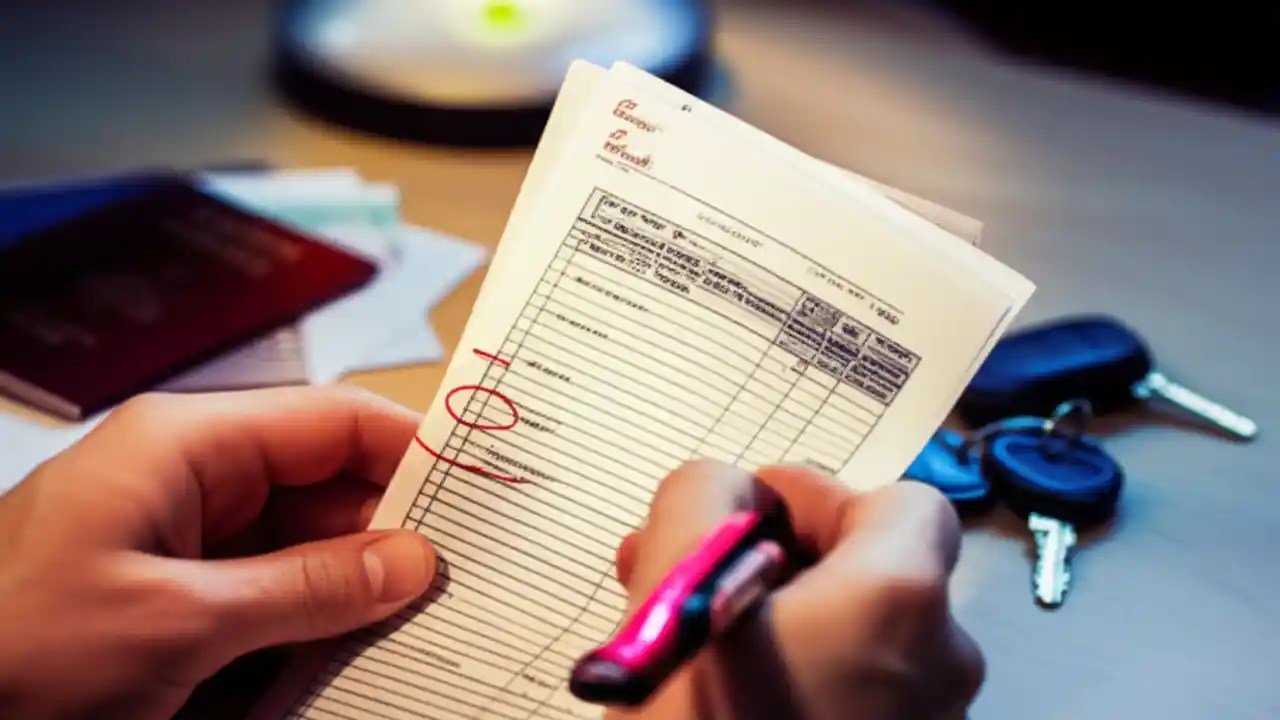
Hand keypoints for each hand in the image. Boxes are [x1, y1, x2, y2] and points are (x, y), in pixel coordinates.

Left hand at [0, 387, 436, 719]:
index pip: (332, 420)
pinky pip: (270, 594)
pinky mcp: (174, 597)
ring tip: (427, 621)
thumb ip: (309, 588)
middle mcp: (190, 479)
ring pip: (305, 546)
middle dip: (394, 529)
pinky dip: (314, 622)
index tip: (486, 484)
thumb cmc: (17, 652)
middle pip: (325, 485)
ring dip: (358, 585)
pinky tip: (358, 652)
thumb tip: (413, 559)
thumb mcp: (179, 622)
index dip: (413, 445)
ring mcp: (182, 540)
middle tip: (469, 575)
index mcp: (186, 443)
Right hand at [612, 461, 983, 719]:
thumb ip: (700, 498)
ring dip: (776, 619)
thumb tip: (723, 489)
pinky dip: (799, 676)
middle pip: (868, 573)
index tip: (742, 509)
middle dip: (772, 558)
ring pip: (853, 641)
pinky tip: (723, 695)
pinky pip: (855, 696)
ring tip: (685, 636)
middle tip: (688, 568)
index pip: (897, 501)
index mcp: (902, 600)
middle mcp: (939, 664)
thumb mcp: (675, 594)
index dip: (817, 493)